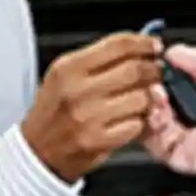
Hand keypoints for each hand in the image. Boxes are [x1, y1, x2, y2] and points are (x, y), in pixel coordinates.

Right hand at [22, 32, 162, 182]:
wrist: (37, 152)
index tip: (155, 46)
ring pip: (140, 98)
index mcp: (69, 68)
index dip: (143, 43)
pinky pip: (136, 124)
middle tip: (158, 71)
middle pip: (133, 69)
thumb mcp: (64, 75)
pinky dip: (141, 121)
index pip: (117, 45)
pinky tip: (133, 118)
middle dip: (153, 69)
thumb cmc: (54, 112)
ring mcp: (88, 117)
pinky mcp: (98, 141)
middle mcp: (77, 90)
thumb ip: (98, 59)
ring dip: (149, 98)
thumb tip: (137, 46)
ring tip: (145, 97)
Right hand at [142, 44, 195, 174]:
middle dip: (142, 100)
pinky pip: (165, 153)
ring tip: (160, 106)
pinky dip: (164, 140)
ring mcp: (174, 140)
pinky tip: (171, 126)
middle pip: (140, 111)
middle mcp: (167, 119)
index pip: (143, 88)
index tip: (147, 70)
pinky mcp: (184, 160)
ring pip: (147, 133)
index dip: (141, 80)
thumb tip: (171, 51)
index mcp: (170, 96)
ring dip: (150, 119)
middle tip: (154, 90)